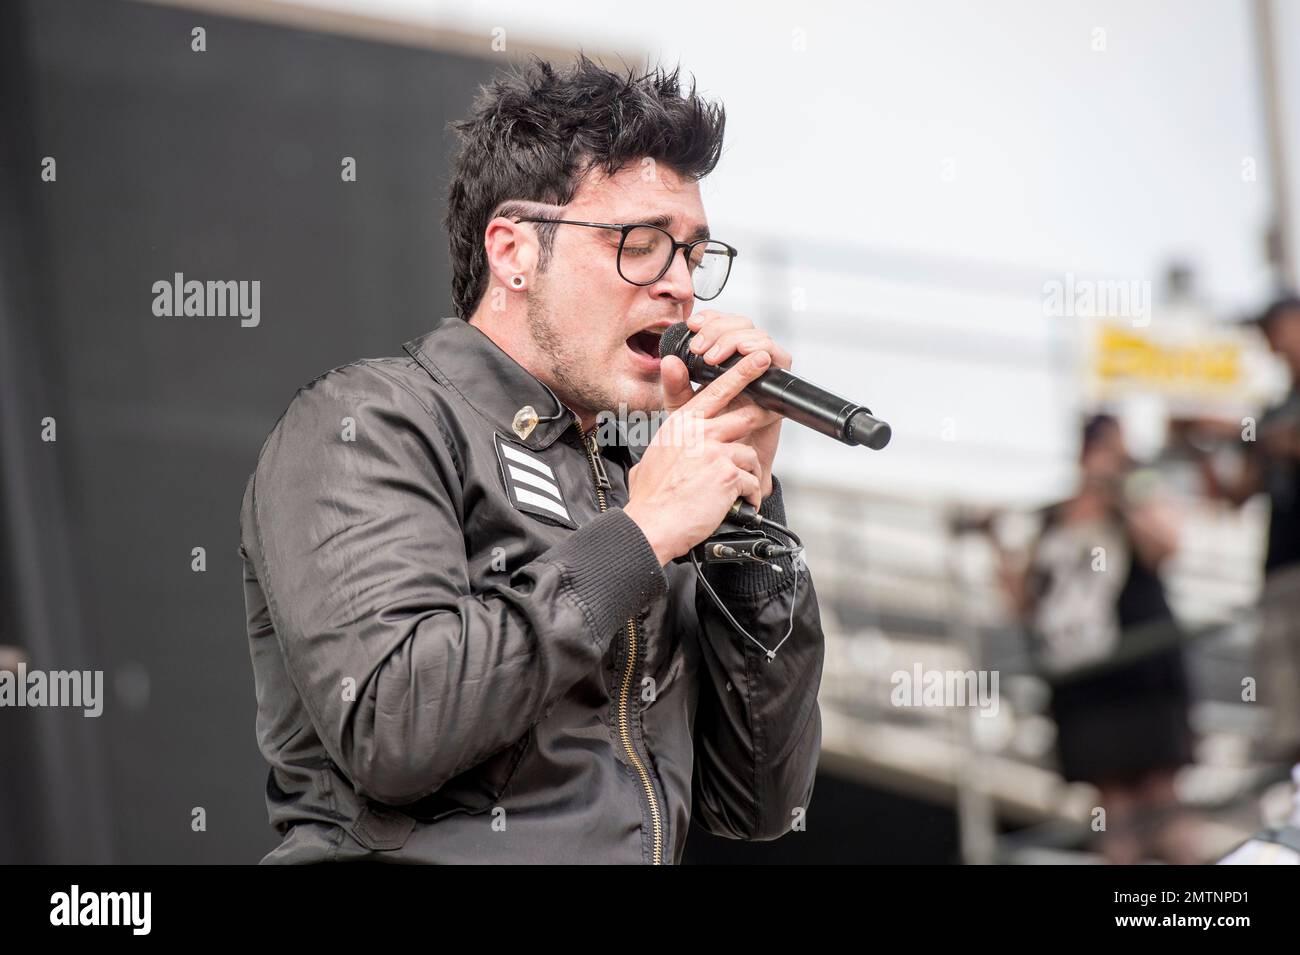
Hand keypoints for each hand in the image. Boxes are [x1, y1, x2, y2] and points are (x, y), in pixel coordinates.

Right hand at [623, 349, 774, 564]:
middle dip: (762, 419)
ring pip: (750, 453)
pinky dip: (748, 495)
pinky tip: (736, 503)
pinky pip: (752, 480)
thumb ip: (668, 442)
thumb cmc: (650, 496)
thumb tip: (669, 446)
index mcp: (681, 423)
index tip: (760, 360)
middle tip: (770, 422)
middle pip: (746, 414)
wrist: (651, 523)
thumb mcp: (652, 455)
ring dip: (748, 473)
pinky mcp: (728, 473)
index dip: (743, 372)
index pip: (718, 389)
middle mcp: (699, 431)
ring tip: (735, 491)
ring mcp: (714, 450)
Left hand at [678, 311, 790, 497]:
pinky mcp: (778, 383)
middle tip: (700, 349)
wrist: (731, 465)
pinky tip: (745, 356)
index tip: (692, 326)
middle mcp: (744, 361)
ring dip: (736, 339)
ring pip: (758, 334)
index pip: (719, 324)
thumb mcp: (684, 410)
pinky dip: (761, 350)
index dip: (708, 318)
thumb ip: (675, 386)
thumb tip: (668, 361)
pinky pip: (779, 355)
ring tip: (715, 357)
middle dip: (718, 329)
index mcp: (722, 360)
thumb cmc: (710, 437)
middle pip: (740, 323)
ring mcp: (763, 370)